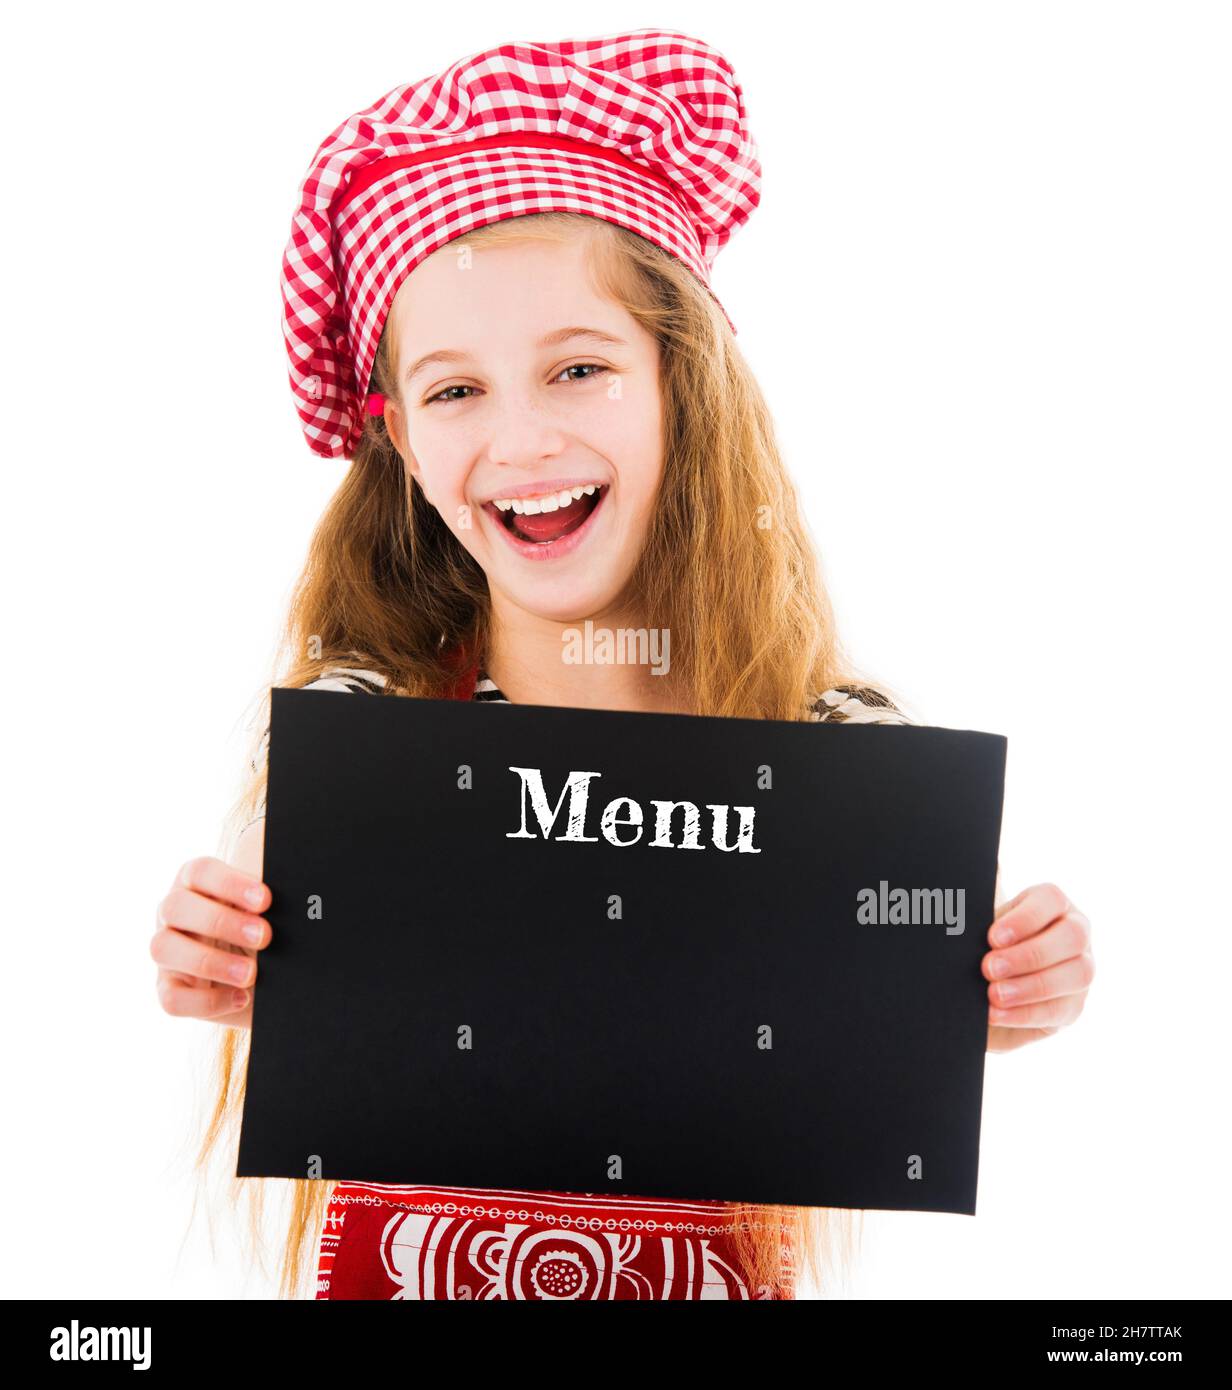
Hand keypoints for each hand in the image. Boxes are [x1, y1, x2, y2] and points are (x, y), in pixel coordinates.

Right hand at [151, 856, 271, 1028]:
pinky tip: (240, 998)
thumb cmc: (266, 931)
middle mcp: (173, 913)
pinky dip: (207, 1001)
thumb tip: (295, 901)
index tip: (265, 900)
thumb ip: (271, 904)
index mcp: (197, 883)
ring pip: (163, 949)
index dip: (230, 884)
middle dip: (221, 922)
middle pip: (176, 907)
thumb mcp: (269, 913)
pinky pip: (172, 998)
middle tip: (264, 936)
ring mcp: (166, 952)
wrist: (269, 977)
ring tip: (251, 972)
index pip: (200, 872)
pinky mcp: (169, 989)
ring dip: (210, 962)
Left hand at [982, 883, 1092, 1052]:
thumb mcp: (979, 918)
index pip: (1052, 900)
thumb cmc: (983, 943)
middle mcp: (1076, 933)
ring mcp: (1080, 970)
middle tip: (988, 967)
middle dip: (1030, 955)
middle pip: (1072, 938)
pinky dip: (1025, 1014)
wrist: (979, 985)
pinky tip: (996, 1014)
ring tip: (993, 994)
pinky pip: (1059, 1010)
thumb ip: (981, 892)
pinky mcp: (1073, 1006)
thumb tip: (985, 865)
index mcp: (1052, 904)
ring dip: (1031, 986)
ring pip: (1076, 975)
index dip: (1025, 919)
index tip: (992, 936)